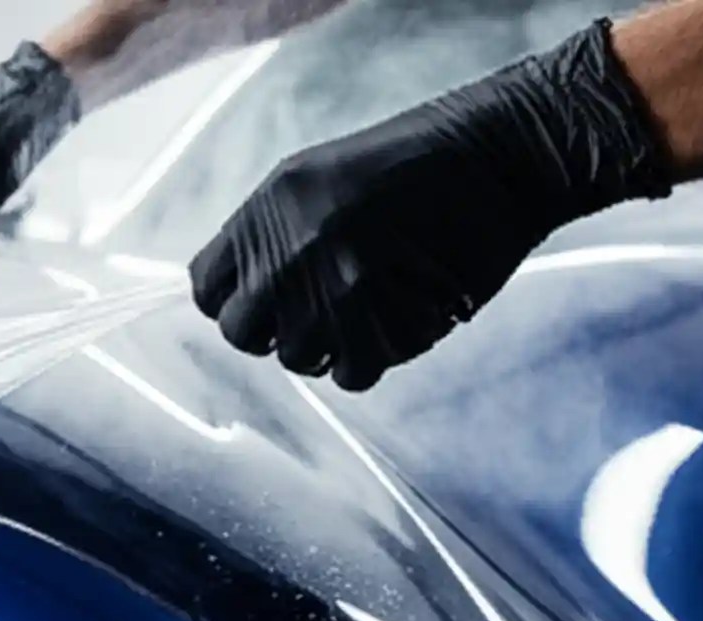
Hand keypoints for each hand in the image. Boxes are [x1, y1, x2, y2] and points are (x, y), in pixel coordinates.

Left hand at [190, 20, 670, 390]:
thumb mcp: (310, 179)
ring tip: (365, 301)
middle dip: (270, 327)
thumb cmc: (406, 165)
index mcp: (264, 215)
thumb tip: (234, 289)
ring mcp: (335, 303)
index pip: (207, 290)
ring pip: (297, 358)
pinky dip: (368, 357)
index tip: (256, 298)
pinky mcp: (384, 335)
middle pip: (242, 333)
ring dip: (325, 340)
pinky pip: (349, 376)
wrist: (495, 162)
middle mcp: (289, 262)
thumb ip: (262, 235)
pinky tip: (392, 317)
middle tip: (311, 306)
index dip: (231, 298)